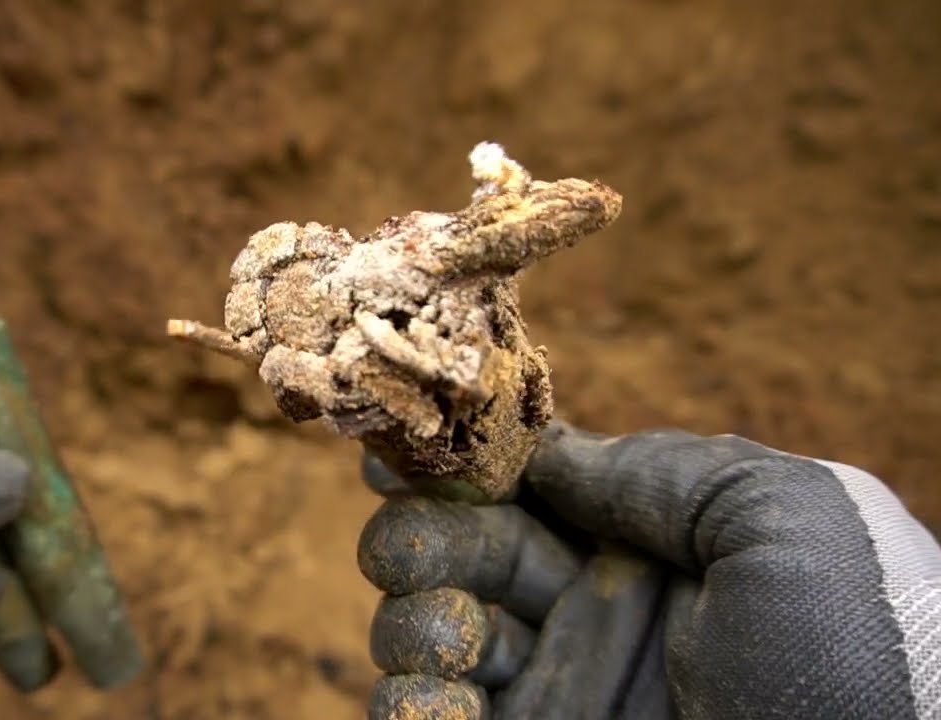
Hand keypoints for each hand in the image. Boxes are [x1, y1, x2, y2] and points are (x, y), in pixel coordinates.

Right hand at [358, 421, 940, 718]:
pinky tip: (441, 697)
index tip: (399, 449)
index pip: (526, 485)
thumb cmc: (859, 647)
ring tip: (457, 635)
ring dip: (413, 619)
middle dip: (420, 534)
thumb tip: (553, 452)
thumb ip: (661, 469)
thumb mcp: (785, 516)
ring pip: (427, 631)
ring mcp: (557, 687)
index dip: (459, 464)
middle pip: (457, 549)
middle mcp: (591, 608)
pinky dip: (410, 702)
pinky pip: (427, 718)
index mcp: (648, 541)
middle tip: (416, 546)